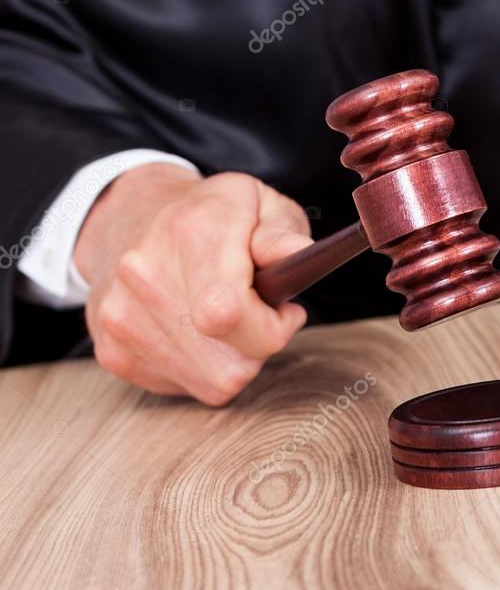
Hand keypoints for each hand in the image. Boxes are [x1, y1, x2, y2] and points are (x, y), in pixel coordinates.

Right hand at [74, 163, 312, 404]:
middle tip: (260, 315)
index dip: (272, 328)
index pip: (229, 314)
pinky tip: (198, 331)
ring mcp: (121, 316)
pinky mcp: (112, 350)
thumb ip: (281, 232)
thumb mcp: (259, 203)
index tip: (285, 310)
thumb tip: (297, 252)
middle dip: (259, 348)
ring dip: (234, 360)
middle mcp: (144, 275)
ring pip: (211, 384)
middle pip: (228, 366)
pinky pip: (183, 387)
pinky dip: (203, 368)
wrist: (130, 216)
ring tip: (229, 319)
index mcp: (192, 233)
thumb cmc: (212, 215)